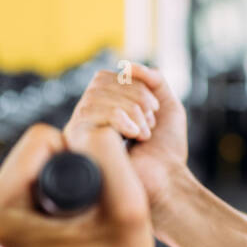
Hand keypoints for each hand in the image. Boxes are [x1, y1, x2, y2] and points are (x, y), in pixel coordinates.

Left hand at [0, 124, 158, 246]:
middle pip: (35, 148)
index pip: (40, 139)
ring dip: (66, 179)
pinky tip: (71, 218)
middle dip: (70, 168)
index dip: (80, 158)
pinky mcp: (0, 219)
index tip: (90, 197)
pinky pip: (34, 175)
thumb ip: (108, 157)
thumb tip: (90, 126)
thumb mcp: (127, 207)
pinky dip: (59, 189)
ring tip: (81, 217)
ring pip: (37, 159)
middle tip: (87, 210)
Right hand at [64, 64, 188, 224]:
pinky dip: (119, 117)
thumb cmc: (166, 151)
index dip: (133, 85)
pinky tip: (133, 135)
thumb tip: (127, 64)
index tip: (155, 108)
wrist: (166, 182)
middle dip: (134, 96)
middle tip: (151, 120)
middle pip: (99, 83)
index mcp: (105, 110)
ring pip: (95, 96)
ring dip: (130, 109)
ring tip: (144, 132)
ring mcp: (81, 132)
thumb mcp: (167, 106)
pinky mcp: (79, 145)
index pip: (106, 78)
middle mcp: (88, 119)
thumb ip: (153, 80)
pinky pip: (89, 113)